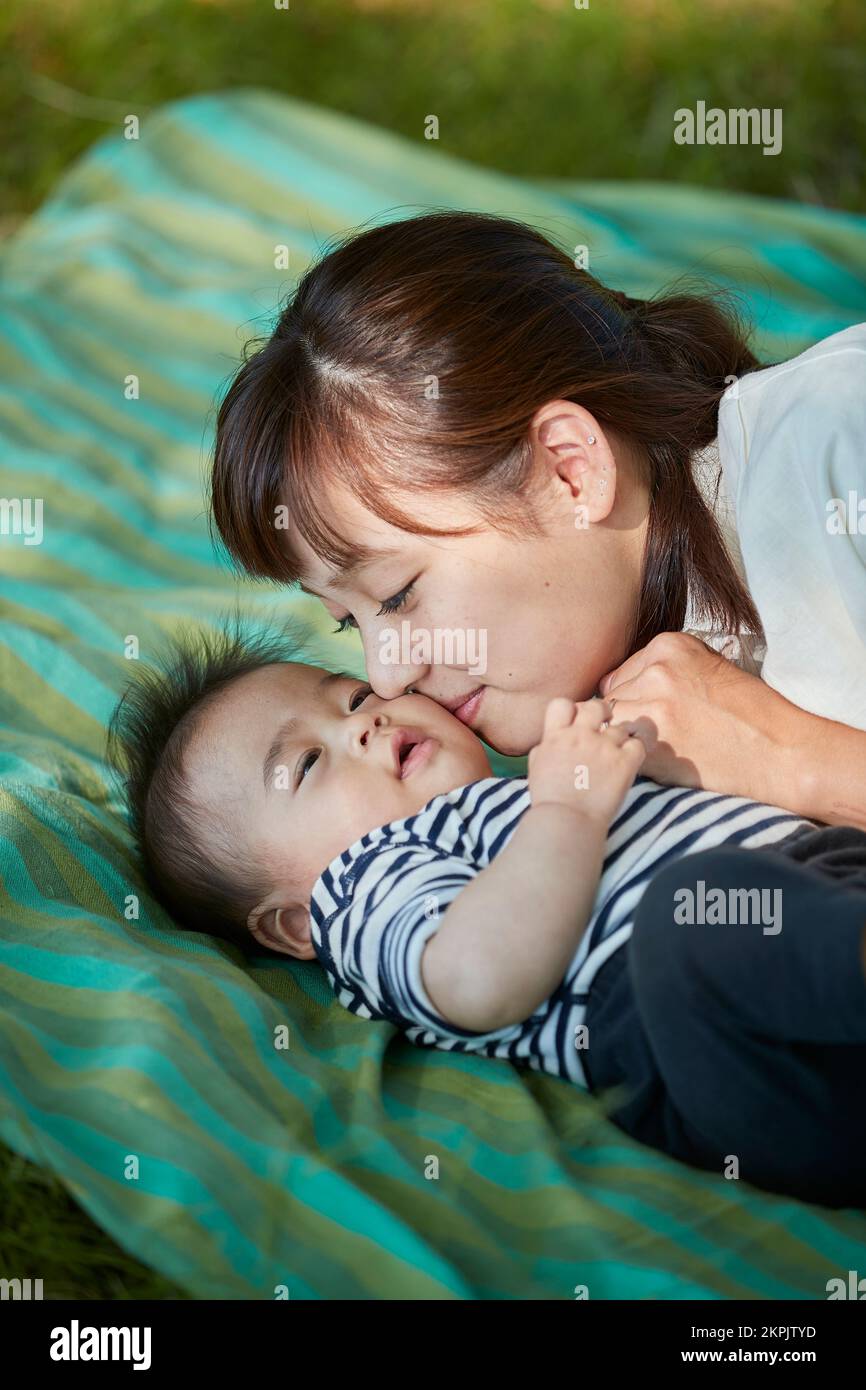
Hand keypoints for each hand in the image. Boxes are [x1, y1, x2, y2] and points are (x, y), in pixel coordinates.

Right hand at [528, 696, 651, 824]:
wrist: (567, 821)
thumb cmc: (549, 800)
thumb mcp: (536, 766)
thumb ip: (545, 746)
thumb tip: (552, 739)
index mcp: (556, 736)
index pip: (562, 704)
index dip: (573, 710)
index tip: (578, 720)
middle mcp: (580, 735)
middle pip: (596, 706)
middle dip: (603, 711)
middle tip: (607, 722)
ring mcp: (604, 747)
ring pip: (621, 728)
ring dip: (621, 738)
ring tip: (618, 754)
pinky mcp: (624, 762)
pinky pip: (638, 745)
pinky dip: (637, 751)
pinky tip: (631, 762)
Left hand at [598, 632, 803, 802]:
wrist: (778, 749)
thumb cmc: (751, 713)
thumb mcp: (709, 667)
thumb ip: (667, 669)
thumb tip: (624, 684)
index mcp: (669, 645)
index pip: (621, 674)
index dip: (633, 699)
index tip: (653, 713)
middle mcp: (656, 669)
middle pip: (611, 697)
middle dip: (627, 716)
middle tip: (658, 734)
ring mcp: (650, 703)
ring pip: (611, 721)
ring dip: (626, 736)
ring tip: (659, 747)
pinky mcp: (650, 739)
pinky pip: (620, 746)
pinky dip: (632, 756)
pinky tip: (660, 761)